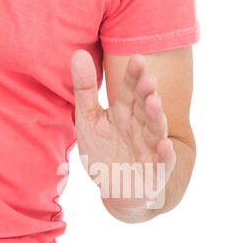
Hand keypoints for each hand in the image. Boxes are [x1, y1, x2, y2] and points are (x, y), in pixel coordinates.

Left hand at [70, 50, 175, 214]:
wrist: (117, 190)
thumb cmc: (104, 151)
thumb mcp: (88, 119)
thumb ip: (84, 89)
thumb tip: (77, 52)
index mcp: (125, 113)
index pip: (130, 91)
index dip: (134, 76)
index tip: (137, 58)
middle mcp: (141, 127)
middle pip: (145, 107)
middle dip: (147, 93)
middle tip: (148, 78)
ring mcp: (150, 149)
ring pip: (156, 130)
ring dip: (156, 117)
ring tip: (154, 102)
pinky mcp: (156, 172)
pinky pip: (163, 163)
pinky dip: (165, 155)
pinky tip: (165, 145)